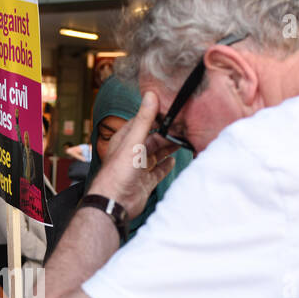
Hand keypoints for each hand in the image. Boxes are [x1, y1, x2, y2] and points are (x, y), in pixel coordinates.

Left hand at [88, 91, 177, 218]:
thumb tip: (150, 95)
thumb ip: (144, 120)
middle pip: (152, 139)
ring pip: (157, 154)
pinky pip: (158, 171)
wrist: (114, 202)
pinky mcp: (145, 182)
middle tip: (183, 127)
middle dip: (166, 134)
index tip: (171, 109)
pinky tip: (174, 161)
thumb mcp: (134, 141)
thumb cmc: (119, 171)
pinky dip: (165, 166)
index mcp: (125, 140)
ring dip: (168, 148)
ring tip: (183, 141)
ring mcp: (138, 168)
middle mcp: (131, 153)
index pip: (141, 123)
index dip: (155, 116)